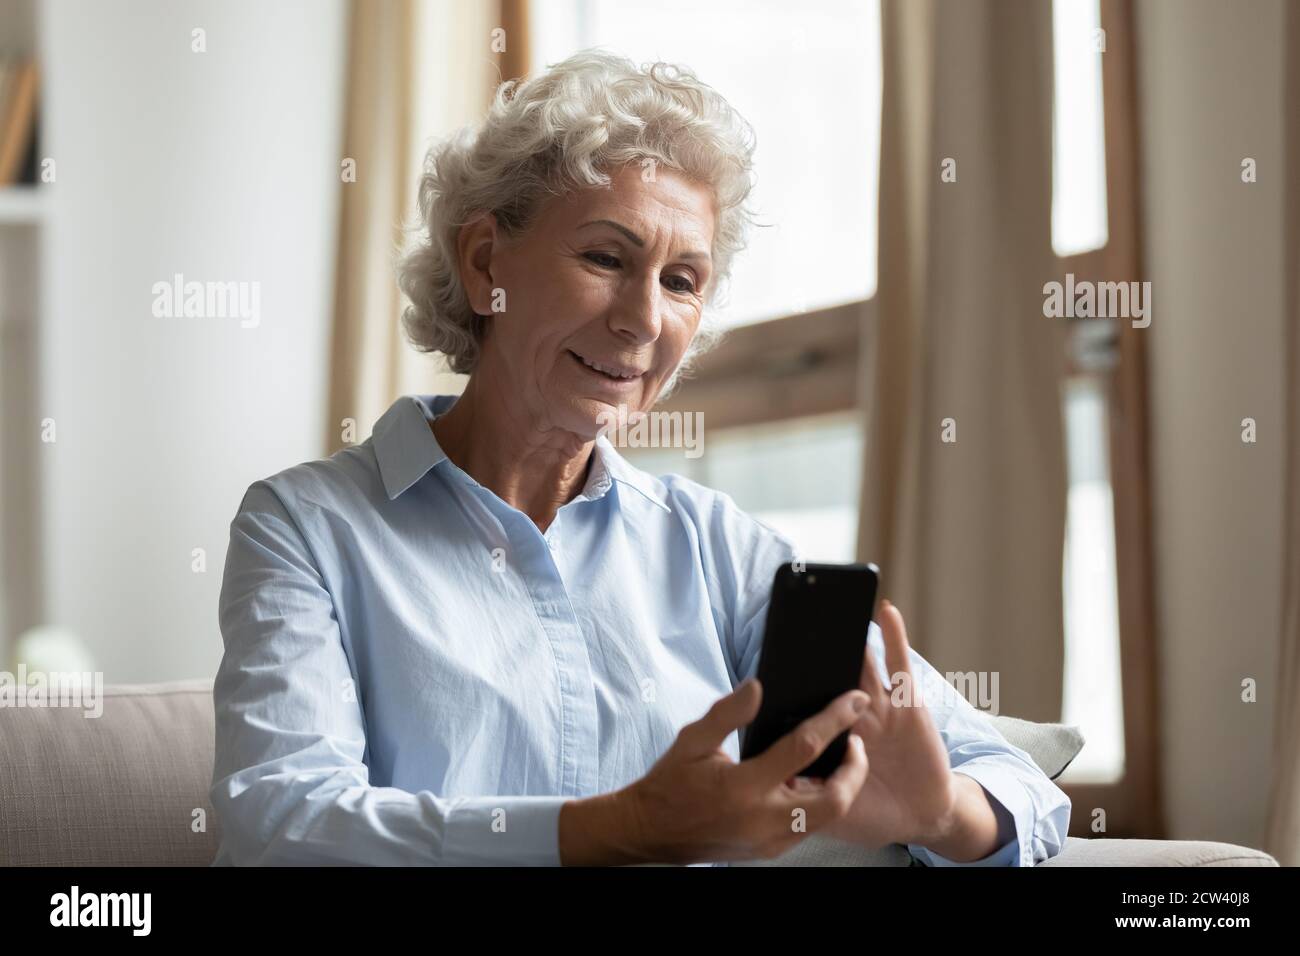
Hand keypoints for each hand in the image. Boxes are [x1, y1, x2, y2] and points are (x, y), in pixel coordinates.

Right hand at [610, 680, 871, 864]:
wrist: (650, 832)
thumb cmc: (670, 782)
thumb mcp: (692, 739)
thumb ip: (727, 712)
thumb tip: (759, 686)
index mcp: (743, 786)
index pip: (803, 748)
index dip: (834, 720)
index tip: (855, 701)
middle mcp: (762, 819)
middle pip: (835, 798)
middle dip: (855, 768)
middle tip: (855, 742)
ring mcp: (768, 841)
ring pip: (827, 818)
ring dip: (841, 788)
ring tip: (837, 759)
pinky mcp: (769, 852)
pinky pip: (809, 828)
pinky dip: (819, 804)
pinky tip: (810, 781)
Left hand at [796, 600, 959, 848]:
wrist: (920, 819)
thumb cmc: (871, 813)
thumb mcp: (830, 806)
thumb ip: (806, 789)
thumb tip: (773, 770)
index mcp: (826, 736)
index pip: (802, 702)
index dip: (786, 682)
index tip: (765, 662)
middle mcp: (850, 714)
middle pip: (827, 674)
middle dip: (813, 651)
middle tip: (795, 620)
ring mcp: (879, 705)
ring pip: (859, 663)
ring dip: (846, 635)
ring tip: (832, 603)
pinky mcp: (908, 703)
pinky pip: (899, 664)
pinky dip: (894, 636)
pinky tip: (885, 611)